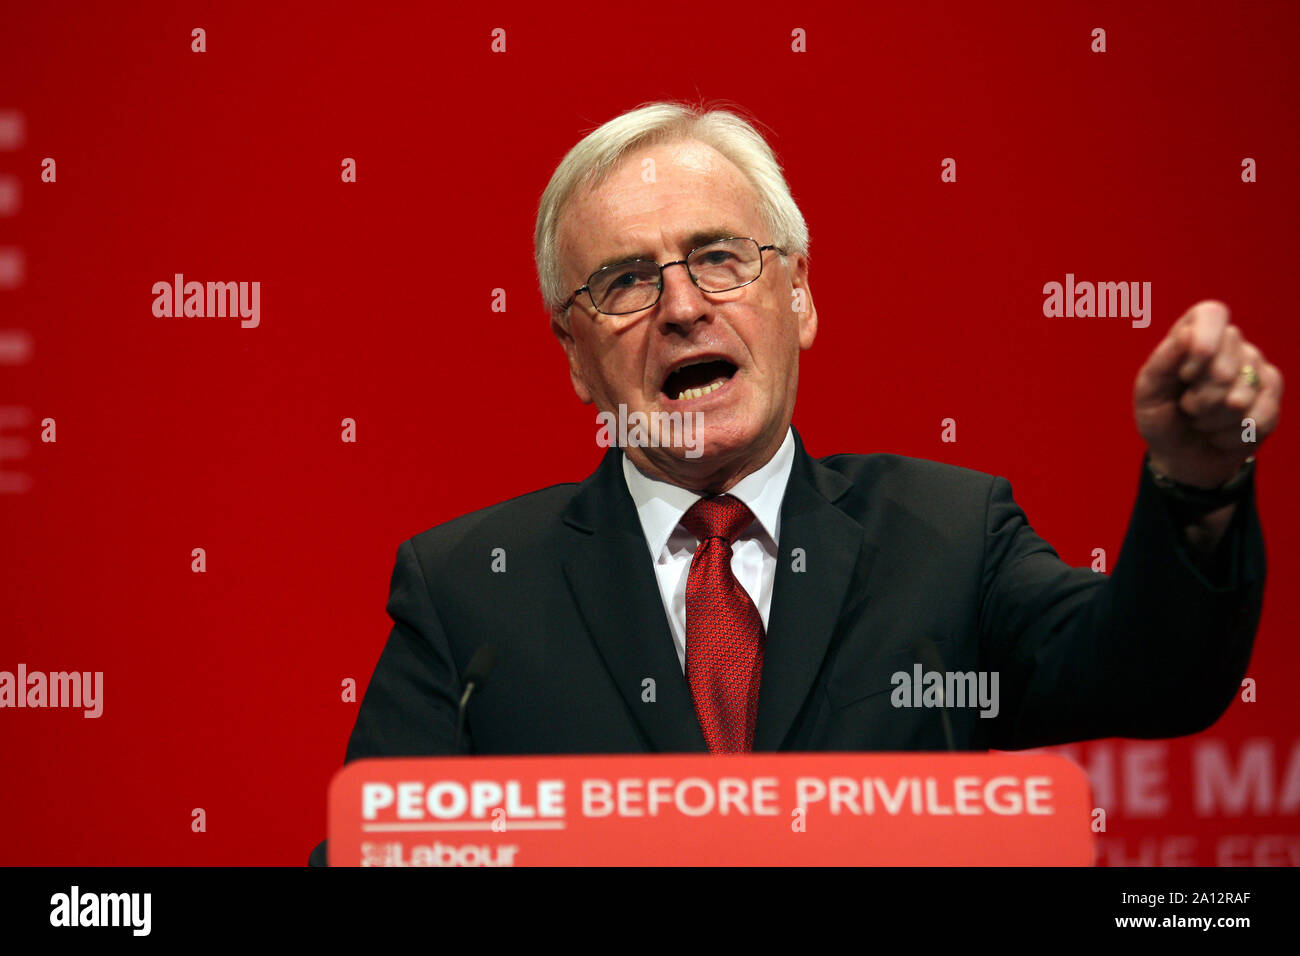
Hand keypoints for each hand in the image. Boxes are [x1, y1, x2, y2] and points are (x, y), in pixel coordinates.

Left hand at [1134, 301, 1281, 488]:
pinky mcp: (1271, 398)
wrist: (1181, 456)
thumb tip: (1187, 333)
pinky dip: (1230, 436)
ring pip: (1242, 395)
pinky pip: (1259, 417)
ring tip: (1201, 421)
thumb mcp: (1148, 392)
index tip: (1186, 374)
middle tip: (1188, 408)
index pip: (1212, 314)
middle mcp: (1230, 346)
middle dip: (1201, 397)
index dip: (1203, 342)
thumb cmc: (1161, 417)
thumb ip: (1163, 361)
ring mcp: (1255, 369)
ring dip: (1213, 421)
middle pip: (1227, 362)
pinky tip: (1220, 435)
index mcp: (1194, 335)